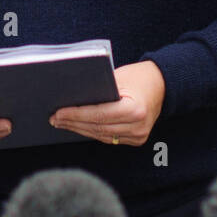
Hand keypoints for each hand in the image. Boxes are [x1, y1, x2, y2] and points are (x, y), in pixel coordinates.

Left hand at [51, 60, 165, 146]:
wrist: (162, 84)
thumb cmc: (137, 76)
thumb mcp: (118, 78)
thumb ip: (98, 90)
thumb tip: (70, 99)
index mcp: (135, 109)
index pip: (99, 115)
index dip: (76, 114)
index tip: (58, 112)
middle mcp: (138, 126)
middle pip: (98, 128)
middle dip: (74, 123)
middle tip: (55, 118)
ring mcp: (138, 136)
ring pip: (101, 136)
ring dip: (80, 129)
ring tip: (62, 123)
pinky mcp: (137, 140)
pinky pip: (109, 138)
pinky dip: (92, 132)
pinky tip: (79, 127)